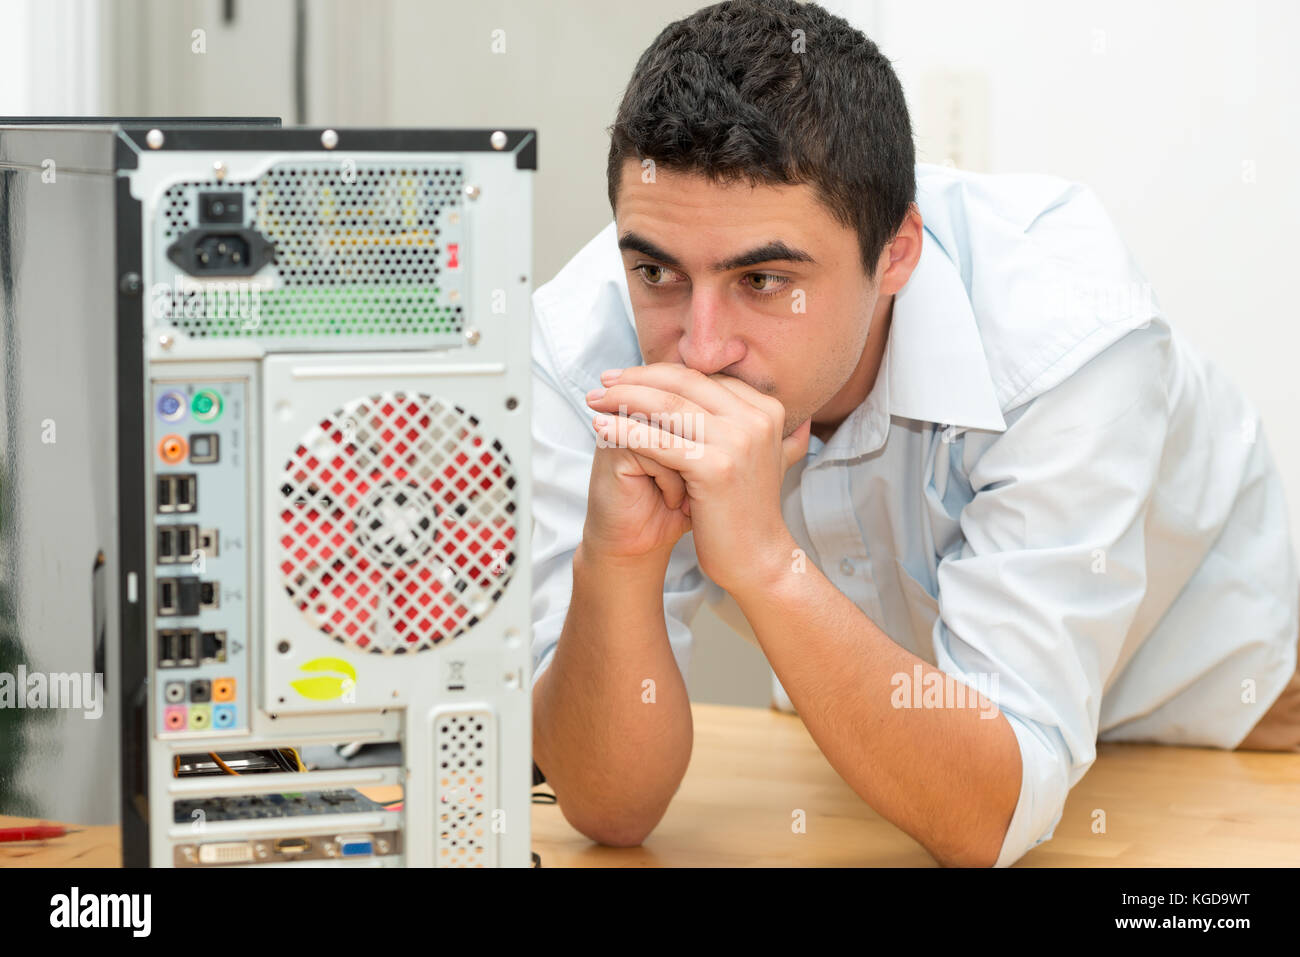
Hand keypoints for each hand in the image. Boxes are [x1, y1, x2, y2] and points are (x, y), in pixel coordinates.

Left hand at [585, 363, 810, 596]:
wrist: (759, 559)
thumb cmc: (744, 510)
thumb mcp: (752, 454)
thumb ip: (739, 419)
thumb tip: (710, 385)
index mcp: (765, 409)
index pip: (701, 377)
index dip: (659, 373)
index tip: (626, 376)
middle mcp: (756, 418)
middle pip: (684, 384)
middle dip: (637, 378)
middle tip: (604, 379)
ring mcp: (738, 441)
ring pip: (668, 407)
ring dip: (623, 399)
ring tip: (595, 400)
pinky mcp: (715, 467)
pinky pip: (659, 441)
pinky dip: (625, 431)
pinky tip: (600, 428)